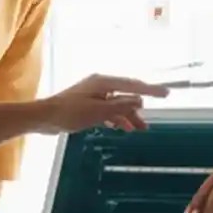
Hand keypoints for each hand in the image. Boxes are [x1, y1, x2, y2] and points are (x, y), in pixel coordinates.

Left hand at [37, 74, 169, 133]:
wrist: (45, 117)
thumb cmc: (70, 113)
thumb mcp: (99, 111)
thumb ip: (121, 106)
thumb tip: (140, 100)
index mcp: (104, 82)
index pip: (133, 85)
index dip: (151, 90)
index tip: (167, 94)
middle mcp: (101, 85)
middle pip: (127, 95)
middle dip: (139, 109)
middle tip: (149, 123)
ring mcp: (94, 95)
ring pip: (118, 104)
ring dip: (128, 116)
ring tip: (139, 129)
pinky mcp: (88, 105)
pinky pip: (109, 110)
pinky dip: (117, 118)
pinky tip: (123, 128)